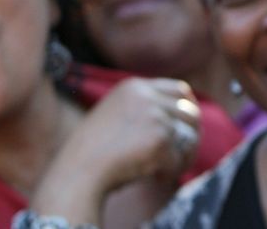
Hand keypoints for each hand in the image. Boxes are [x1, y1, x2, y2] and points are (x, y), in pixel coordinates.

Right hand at [29, 79, 201, 223]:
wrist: (76, 173)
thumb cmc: (92, 153)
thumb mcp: (115, 117)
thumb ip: (142, 110)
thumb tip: (185, 113)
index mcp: (134, 87)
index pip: (179, 90)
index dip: (187, 109)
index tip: (188, 127)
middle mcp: (147, 96)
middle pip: (190, 111)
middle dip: (191, 135)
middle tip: (181, 155)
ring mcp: (155, 116)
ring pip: (189, 136)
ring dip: (183, 155)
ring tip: (166, 170)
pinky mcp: (159, 139)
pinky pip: (179, 159)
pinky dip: (170, 172)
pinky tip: (155, 178)